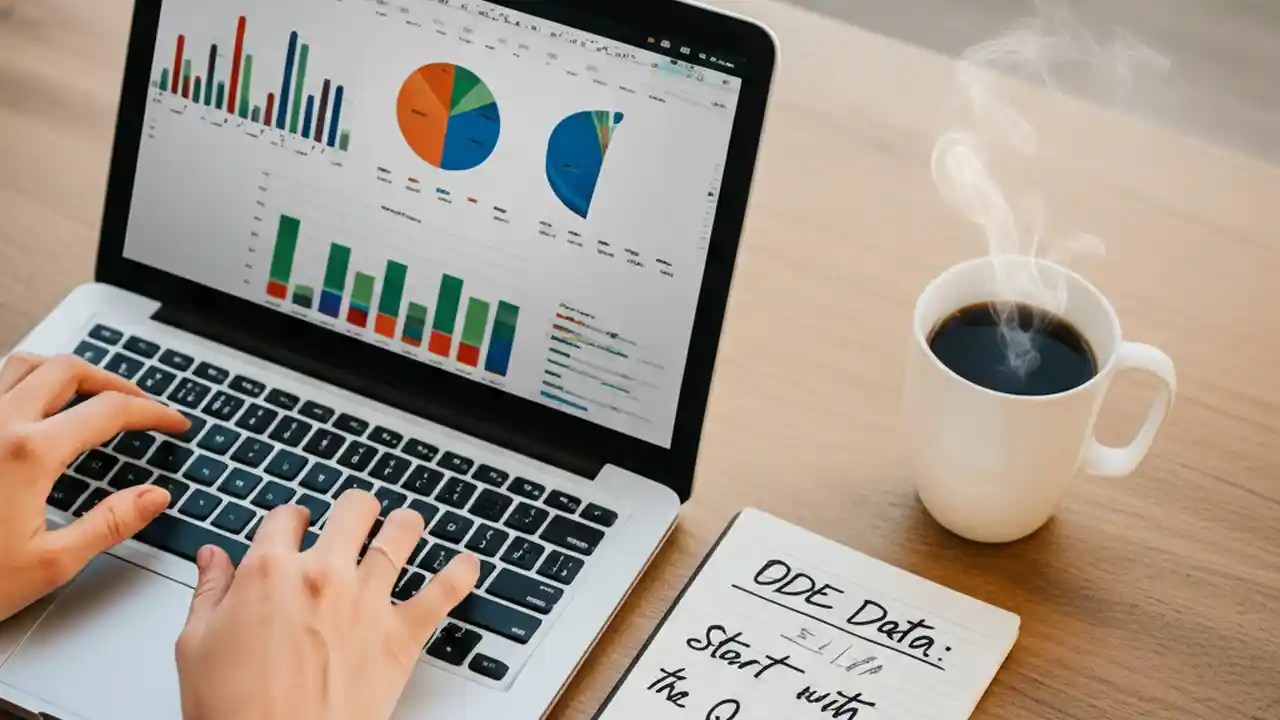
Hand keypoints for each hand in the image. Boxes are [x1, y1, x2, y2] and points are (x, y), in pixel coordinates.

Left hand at [0, 353, 188, 621]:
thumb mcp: (49, 563)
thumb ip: (109, 523)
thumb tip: (153, 496)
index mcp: (29, 453)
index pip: (110, 411)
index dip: (153, 413)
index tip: (172, 422)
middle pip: (68, 371)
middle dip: (114, 381)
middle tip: (138, 404)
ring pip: (24, 365)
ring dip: (65, 371)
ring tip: (89, 392)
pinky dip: (23, 383)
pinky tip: (32, 407)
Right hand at [177, 493, 479, 719]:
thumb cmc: (233, 711)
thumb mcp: (196, 645)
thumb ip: (209, 592)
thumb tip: (213, 557)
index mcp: (268, 573)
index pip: (286, 516)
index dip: (292, 518)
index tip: (296, 526)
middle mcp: (322, 576)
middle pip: (353, 509)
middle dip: (355, 509)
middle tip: (355, 518)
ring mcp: (367, 602)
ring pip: (401, 534)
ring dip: (404, 526)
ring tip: (405, 527)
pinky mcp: (401, 636)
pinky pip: (443, 592)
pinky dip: (460, 574)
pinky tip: (468, 564)